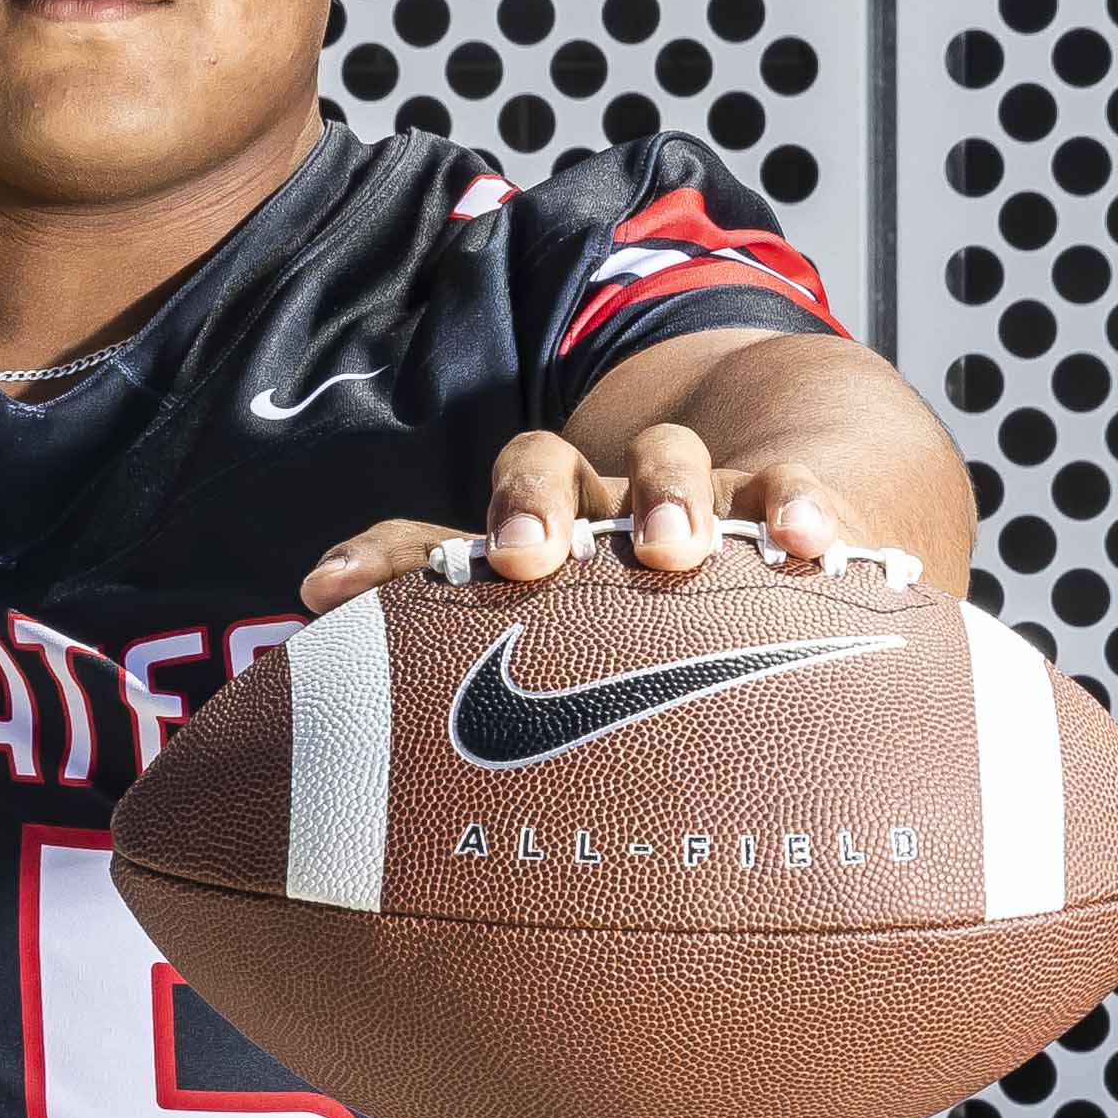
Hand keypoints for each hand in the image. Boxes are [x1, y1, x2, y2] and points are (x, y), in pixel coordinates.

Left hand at [299, 425, 892, 610]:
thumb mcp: (541, 656)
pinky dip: (796, 506)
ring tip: (667, 548)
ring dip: (660, 493)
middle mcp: (596, 510)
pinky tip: (805, 542)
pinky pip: (785, 492)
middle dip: (530, 504)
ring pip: (666, 459)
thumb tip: (312, 632)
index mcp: (523, 542)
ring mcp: (688, 505)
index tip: (329, 597)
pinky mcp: (776, 514)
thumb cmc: (633, 636)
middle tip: (525, 561)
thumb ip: (435, 657)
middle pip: (545, 467)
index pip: (422, 544)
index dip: (384, 558)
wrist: (773, 565)